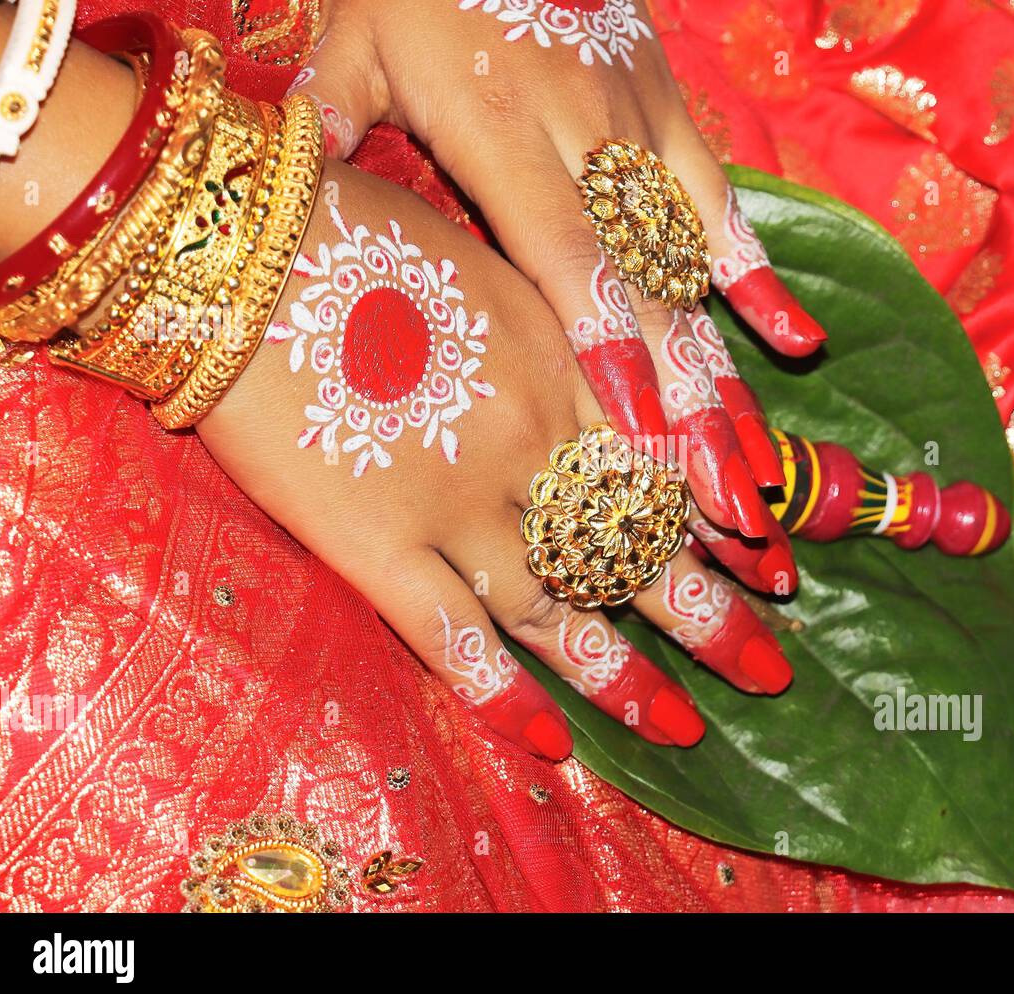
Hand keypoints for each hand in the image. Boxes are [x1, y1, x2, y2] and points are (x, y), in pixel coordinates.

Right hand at [197, 161, 794, 758]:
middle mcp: (532, 443)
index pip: (669, 463)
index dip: (725, 522)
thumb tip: (605, 374)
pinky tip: (550, 741)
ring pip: (565, 608)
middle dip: (710, 614)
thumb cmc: (359, 231)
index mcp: (563, 365)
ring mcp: (459, 503)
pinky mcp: (377, 545)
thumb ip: (550, 331)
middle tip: (767, 671)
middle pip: (637, 546)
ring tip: (687, 727)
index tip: (772, 562)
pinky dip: (503, 694)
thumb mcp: (492, 263)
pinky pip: (455, 638)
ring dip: (628, 675)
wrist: (241, 247)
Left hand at [293, 0, 823, 589]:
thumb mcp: (352, 44)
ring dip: (726, 373)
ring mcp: (643, 126)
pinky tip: (796, 342)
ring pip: (694, 269)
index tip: (641, 453)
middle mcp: (588, 138)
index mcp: (500, 128)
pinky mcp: (673, 110)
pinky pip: (723, 203)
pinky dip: (757, 276)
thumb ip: (332, 128)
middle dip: (689, 404)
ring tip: (754, 467)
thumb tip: (288, 212)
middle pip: (648, 292)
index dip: (610, 360)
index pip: (567, 266)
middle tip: (722, 505)